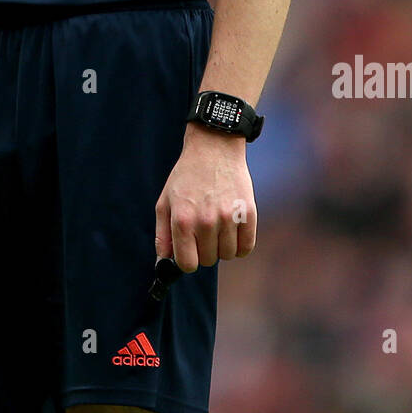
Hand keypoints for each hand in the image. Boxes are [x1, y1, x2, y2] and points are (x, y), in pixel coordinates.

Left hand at [154, 123, 256, 271]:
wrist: (214, 148)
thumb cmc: (186, 176)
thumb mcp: (165, 202)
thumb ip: (162, 235)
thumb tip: (163, 263)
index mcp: (183, 220)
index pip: (188, 264)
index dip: (188, 260)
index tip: (190, 250)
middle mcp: (206, 221)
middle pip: (209, 260)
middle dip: (204, 250)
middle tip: (203, 230)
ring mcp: (229, 217)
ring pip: (228, 255)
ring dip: (222, 246)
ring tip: (218, 226)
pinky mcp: (248, 213)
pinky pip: (246, 247)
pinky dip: (240, 245)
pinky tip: (233, 230)